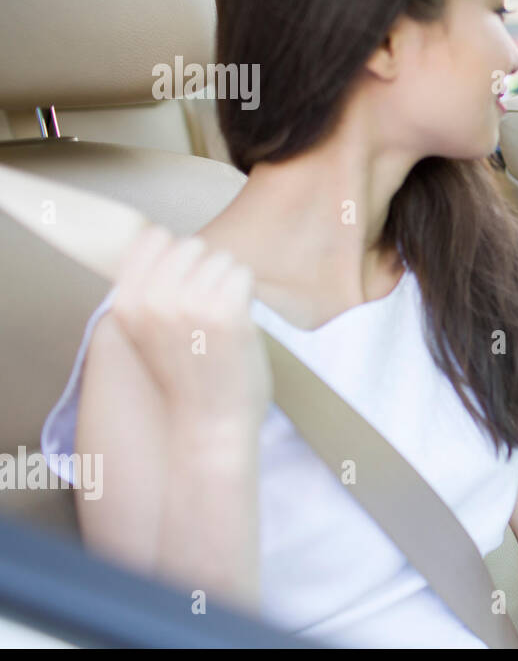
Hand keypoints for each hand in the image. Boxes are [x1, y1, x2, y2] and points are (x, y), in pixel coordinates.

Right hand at [106, 225, 270, 432]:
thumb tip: (159, 236)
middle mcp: (153, 300)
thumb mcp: (146, 330)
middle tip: (206, 313)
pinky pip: (242, 274)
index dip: (178, 259)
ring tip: (221, 323)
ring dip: (228, 286)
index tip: (184, 289)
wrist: (210, 423)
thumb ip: (147, 287)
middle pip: (192, 246)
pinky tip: (239, 324)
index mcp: (127, 303)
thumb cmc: (187, 375)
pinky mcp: (226, 313)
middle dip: (206, 272)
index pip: (153, 238)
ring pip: (221, 260)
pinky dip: (247, 295)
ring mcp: (189, 305)